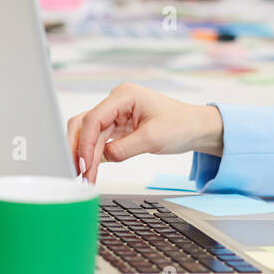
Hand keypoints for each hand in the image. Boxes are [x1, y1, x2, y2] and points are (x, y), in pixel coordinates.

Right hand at [66, 83, 222, 182]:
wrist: (195, 127)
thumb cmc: (181, 124)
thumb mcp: (153, 139)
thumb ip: (124, 148)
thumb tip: (101, 158)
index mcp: (124, 95)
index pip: (94, 118)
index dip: (85, 143)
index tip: (84, 164)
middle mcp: (116, 102)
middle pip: (85, 124)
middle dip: (78, 149)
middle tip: (78, 173)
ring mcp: (115, 113)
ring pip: (89, 134)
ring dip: (85, 156)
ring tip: (86, 178)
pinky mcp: (117, 126)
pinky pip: (98, 140)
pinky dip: (94, 156)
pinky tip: (91, 171)